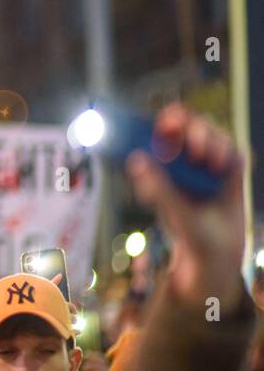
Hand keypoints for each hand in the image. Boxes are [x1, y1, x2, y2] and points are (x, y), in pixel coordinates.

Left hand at [126, 105, 245, 309]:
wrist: (217, 251)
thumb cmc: (186, 230)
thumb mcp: (172, 210)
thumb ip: (157, 186)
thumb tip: (136, 158)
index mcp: (161, 161)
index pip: (162, 127)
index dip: (166, 118)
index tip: (169, 123)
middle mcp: (183, 156)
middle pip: (189, 121)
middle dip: (194, 126)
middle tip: (195, 148)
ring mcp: (207, 160)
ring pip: (212, 130)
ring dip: (213, 141)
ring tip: (211, 165)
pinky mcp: (230, 168)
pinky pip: (234, 148)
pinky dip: (230, 153)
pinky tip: (224, 170)